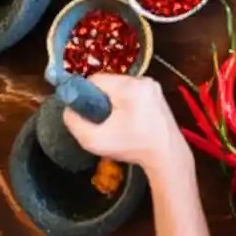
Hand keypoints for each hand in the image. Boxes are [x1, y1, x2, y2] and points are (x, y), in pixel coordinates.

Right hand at [62, 75, 186, 172]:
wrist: (167, 155)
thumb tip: (69, 109)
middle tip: (99, 120)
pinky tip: (127, 120)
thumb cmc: (132, 147)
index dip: (84, 94)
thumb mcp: (94, 140)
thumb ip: (74, 122)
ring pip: (120, 87)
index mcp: (130, 86)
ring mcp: (153, 86)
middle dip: (99, 99)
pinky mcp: (157, 93)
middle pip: (109, 83)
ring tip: (114, 122)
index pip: (95, 80)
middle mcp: (143, 80)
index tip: (84, 111)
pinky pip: (132, 92)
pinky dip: (125, 103)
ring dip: (112, 101)